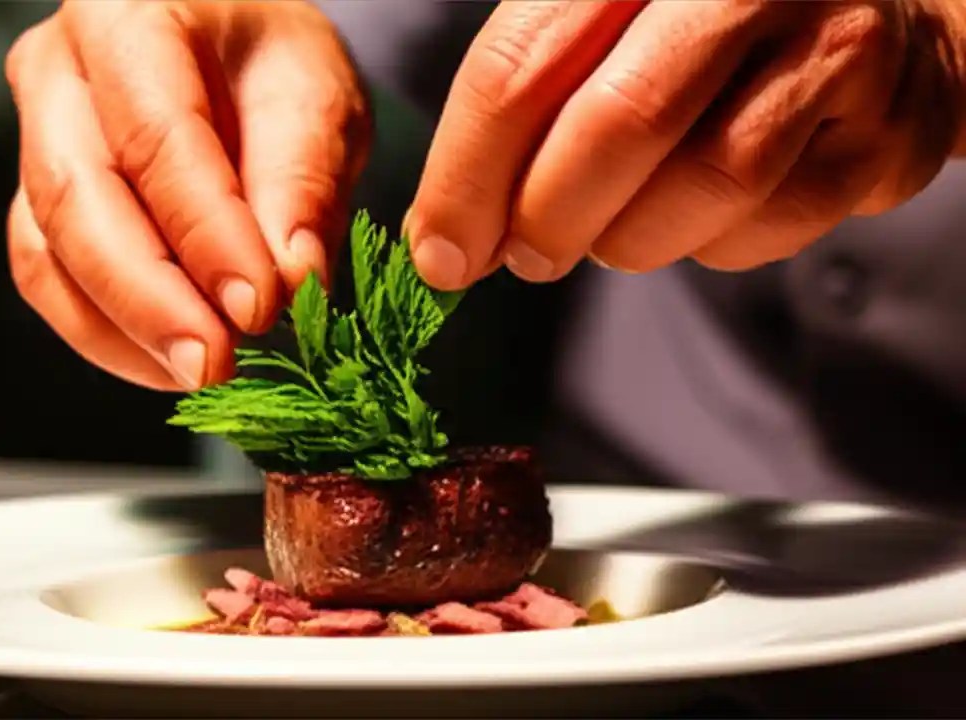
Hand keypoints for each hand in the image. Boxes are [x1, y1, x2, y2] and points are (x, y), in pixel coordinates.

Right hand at [5, 1, 368, 389]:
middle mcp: (55, 72)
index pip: (156, 138)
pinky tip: (171, 360)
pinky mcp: (36, 202)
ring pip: (48, 251)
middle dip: (149, 300)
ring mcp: (33, 139)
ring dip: (126, 330)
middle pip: (78, 201)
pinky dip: (109, 334)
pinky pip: (49, 280)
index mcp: (125, 16)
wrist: (228, 50)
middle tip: (216, 365)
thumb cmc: (269, 60)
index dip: (206, 234)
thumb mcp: (315, 93)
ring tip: (205, 371)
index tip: (258, 307)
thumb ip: (304, 180)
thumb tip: (292, 279)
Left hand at [406, 0, 965, 288]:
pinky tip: (695, 217)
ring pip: (701, 183)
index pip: (522, 65)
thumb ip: (524, 105)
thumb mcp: (602, 27)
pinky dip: (708, 246)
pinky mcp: (881, 131)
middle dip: (548, 217)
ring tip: (611, 231)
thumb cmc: (701, 30)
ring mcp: (830, 48)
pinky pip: (768, 225)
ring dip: (629, 239)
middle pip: (617, 124)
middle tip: (526, 254)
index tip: (441, 250)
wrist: (878, 19)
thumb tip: (450, 234)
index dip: (466, 176)